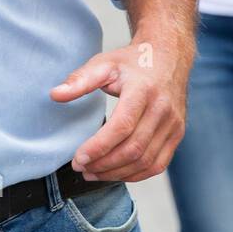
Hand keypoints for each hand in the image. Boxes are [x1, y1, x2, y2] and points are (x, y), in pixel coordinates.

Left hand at [50, 33, 191, 182]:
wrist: (168, 57)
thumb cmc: (132, 62)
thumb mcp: (104, 64)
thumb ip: (79, 80)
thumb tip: (55, 95)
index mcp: (144, 90)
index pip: (122, 126)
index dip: (99, 147)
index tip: (78, 158)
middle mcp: (162, 108)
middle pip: (133, 149)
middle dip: (104, 164)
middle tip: (81, 168)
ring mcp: (173, 123)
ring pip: (145, 161)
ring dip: (117, 173)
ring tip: (93, 173)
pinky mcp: (177, 133)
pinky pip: (158, 164)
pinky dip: (136, 175)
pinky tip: (115, 173)